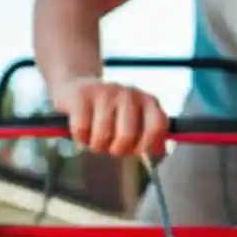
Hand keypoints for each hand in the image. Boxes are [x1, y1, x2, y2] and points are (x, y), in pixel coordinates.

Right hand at [50, 77, 167, 155]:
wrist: (76, 87)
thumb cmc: (109, 114)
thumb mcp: (134, 121)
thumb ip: (149, 135)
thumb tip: (161, 149)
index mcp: (147, 101)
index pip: (157, 126)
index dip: (145, 145)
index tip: (135, 149)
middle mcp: (129, 94)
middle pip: (127, 136)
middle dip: (116, 149)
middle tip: (110, 145)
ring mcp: (105, 92)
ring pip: (102, 136)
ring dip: (96, 145)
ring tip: (95, 137)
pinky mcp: (82, 94)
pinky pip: (81, 130)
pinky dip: (80, 137)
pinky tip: (83, 129)